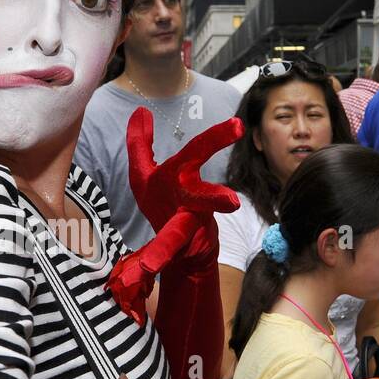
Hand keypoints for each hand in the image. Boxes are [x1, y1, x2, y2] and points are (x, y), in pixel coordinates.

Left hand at [107, 110, 241, 323]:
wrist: (183, 255)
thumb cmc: (165, 207)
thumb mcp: (145, 174)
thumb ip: (140, 143)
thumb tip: (140, 110)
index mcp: (178, 178)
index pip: (197, 152)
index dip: (217, 138)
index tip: (238, 125)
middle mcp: (188, 197)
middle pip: (200, 171)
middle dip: (215, 146)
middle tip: (237, 129)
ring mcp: (188, 223)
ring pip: (189, 217)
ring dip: (207, 206)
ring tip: (230, 202)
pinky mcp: (179, 248)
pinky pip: (165, 252)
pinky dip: (152, 260)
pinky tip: (143, 268)